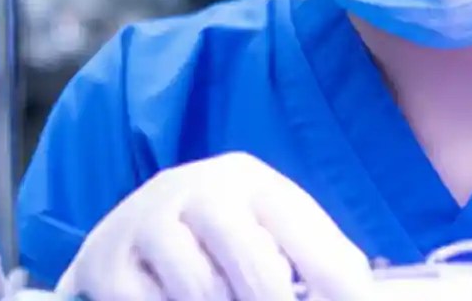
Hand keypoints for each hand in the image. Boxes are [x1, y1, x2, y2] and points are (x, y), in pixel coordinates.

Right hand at [57, 152, 373, 300]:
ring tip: (226, 299)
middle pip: (259, 276)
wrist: (135, 225)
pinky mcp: (106, 263)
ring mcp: (148, 223)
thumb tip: (364, 297)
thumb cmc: (228, 235)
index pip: (308, 238)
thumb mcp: (275, 229)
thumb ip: (321, 258)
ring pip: (206, 296)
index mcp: (251, 182)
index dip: (340, 286)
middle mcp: (198, 190)